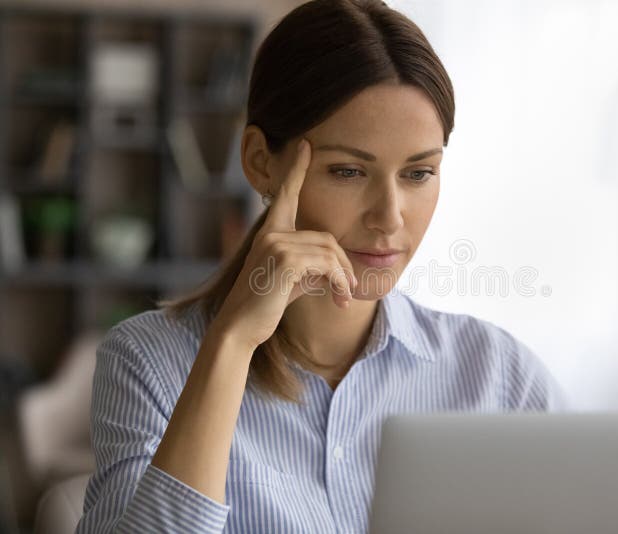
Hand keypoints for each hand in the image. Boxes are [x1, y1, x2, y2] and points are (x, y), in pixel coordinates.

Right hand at [211, 138, 357, 351]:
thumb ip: (313, 265)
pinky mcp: (284, 259)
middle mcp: (271, 233)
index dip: (296, 169)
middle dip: (343, 266)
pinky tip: (339, 301)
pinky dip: (339, 283)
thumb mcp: (295, 280)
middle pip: (327, 238)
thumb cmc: (268, 304)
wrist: (241, 327)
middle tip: (348, 290)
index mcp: (271, 232)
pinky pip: (327, 265)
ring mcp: (276, 243)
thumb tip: (339, 267)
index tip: (306, 145)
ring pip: (330, 251)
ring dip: (343, 277)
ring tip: (344, 298)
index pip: (285, 194)